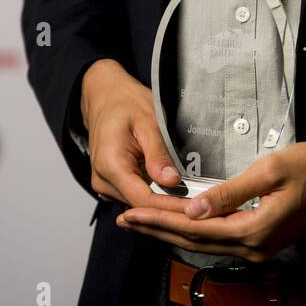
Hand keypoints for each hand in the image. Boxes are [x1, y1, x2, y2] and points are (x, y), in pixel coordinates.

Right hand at [80, 58, 182, 207]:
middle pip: (142, 207)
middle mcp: (103, 180)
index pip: (143, 200)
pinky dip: (156, 197)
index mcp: (110, 164)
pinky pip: (136, 196)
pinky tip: (177, 195)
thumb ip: (158, 153)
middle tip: (203, 208)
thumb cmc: (126, 104)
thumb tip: (172, 180)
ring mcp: (105, 184)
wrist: (106, 97)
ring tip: (194, 203)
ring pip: (140, 205)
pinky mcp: (112, 183)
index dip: (171, 207)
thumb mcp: (148, 121)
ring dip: (165, 205)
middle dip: (172, 209)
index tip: (196, 208)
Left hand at [114, 134, 305, 260]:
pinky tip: (181, 225)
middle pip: (194, 242)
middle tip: (124, 220)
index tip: (130, 211)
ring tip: (143, 223)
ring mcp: (260, 249)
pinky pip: (220, 240)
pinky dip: (194, 232)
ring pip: (205, 244)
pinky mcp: (264, 241)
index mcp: (254, 231)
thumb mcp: (271, 171)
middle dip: (157, 230)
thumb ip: (230, 192)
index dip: (159, 219)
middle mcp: (254, 248)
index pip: (194, 228)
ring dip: (172, 233)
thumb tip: (193, 210)